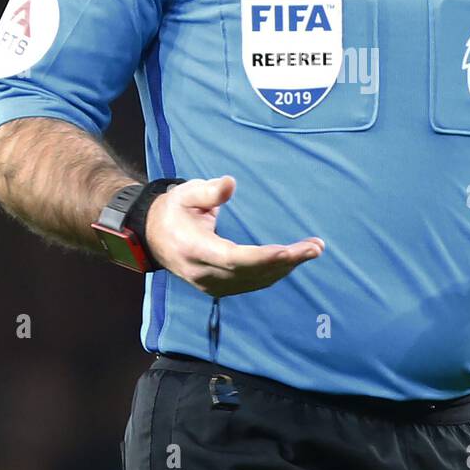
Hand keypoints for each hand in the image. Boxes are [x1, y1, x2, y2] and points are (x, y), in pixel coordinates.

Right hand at [145, 175, 324, 294]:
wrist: (154, 237)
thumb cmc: (175, 210)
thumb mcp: (185, 193)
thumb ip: (208, 191)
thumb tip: (231, 182)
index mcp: (193, 248)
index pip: (232, 258)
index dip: (261, 257)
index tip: (287, 250)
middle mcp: (203, 273)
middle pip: (250, 272)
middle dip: (285, 261)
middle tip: (315, 247)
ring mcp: (212, 284)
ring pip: (255, 280)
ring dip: (286, 267)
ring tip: (313, 250)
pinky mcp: (220, 287)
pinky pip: (252, 283)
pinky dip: (275, 272)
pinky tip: (294, 259)